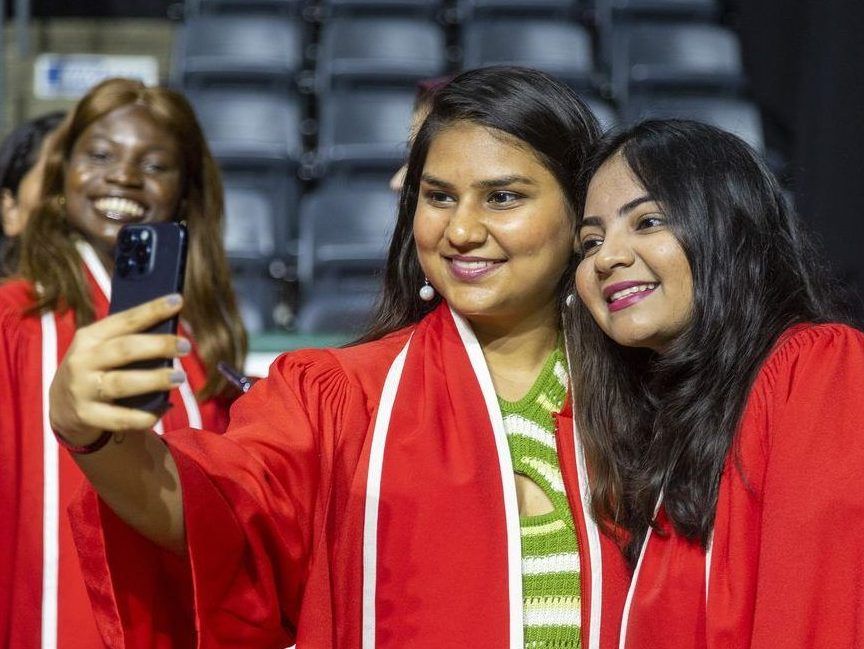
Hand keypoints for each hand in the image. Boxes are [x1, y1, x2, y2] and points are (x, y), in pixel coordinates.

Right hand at [49, 294, 189, 444]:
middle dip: (158, 345)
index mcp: (89, 338)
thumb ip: (129, 340)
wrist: (62, 409)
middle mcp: (82, 361)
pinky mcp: (87, 416)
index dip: (151, 310)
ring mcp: (82, 390)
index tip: (177, 300)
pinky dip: (146, 414)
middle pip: (124, 349)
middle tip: (185, 347)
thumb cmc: (95, 370)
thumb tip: (172, 333)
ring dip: (155, 379)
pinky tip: (164, 407)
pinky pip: (122, 418)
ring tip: (179, 377)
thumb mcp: (101, 350)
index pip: (124, 320)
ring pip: (123, 383)